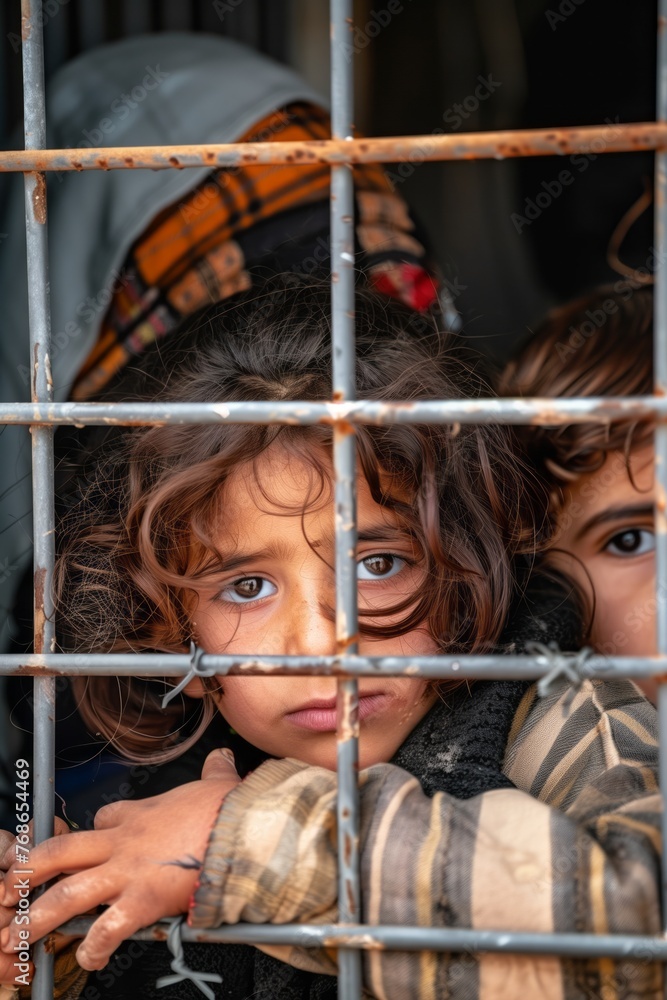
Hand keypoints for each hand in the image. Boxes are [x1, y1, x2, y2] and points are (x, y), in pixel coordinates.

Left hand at [0, 749, 239, 972]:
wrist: (244, 828)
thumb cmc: (230, 808)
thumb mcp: (216, 782)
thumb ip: (215, 772)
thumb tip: (221, 759)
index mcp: (140, 814)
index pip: (101, 821)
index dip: (86, 836)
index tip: (83, 846)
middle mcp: (124, 842)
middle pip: (61, 852)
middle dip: (28, 873)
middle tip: (8, 891)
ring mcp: (129, 872)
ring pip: (68, 894)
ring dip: (38, 917)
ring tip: (17, 937)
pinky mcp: (143, 900)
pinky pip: (107, 928)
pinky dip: (93, 947)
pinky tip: (87, 959)